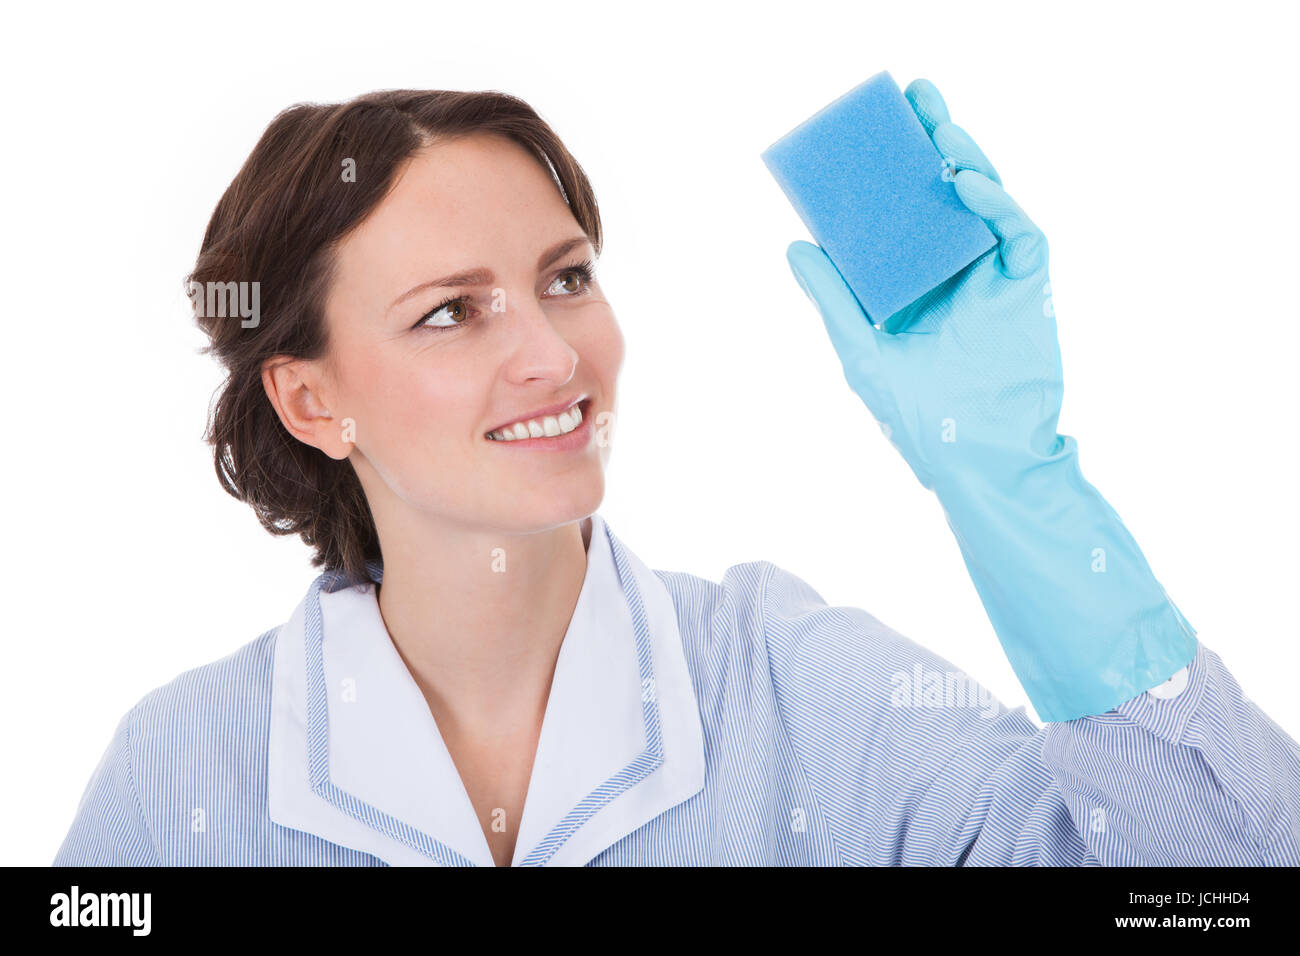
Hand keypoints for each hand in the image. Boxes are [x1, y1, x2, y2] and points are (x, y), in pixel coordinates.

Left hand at [787, 78, 1059, 492]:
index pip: (905, 210)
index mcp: (915, 281)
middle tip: (915, 95)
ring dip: (966, 158)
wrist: (977, 462)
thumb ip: (833, 298)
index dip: (894, 167)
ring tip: (938, 127)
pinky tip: (967, 183)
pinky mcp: (1027, 287)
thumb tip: (795, 247)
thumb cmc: (918, 418)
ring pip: (986, 199)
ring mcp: (993, 276)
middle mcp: (954, 270)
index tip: (873, 127)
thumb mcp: (860, 349)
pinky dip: (996, 204)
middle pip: (947, 191)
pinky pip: (1018, 232)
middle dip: (934, 140)